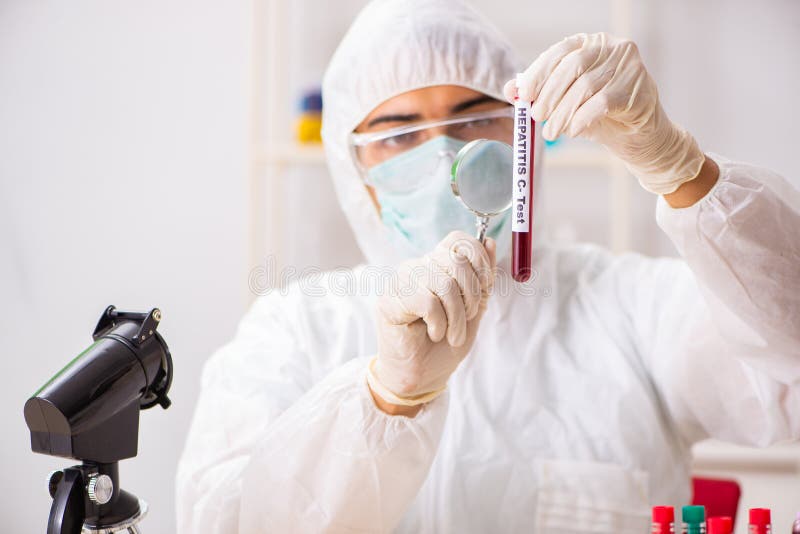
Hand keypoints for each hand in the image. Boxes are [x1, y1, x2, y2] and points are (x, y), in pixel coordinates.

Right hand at [368, 231, 496, 409]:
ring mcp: (401, 280)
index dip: (480, 260)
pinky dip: (439, 324)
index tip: (485, 287)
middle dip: (472, 296)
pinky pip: (428, 302)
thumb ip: (483, 280)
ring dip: (457, 318)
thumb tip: (490, 242)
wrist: (421, 376)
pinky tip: (433, 333)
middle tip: (468, 319)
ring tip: (451, 334)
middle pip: (456, 260)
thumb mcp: (473, 310)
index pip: (459, 240)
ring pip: (445, 284)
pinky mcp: (390, 300)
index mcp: (437, 265)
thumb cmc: (444, 344)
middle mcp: (418, 266)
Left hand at [505, 32, 705, 194]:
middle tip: (537, 117)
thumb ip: (539, 94)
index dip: (539, 72)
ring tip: (551, 132)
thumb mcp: (564, 103)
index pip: (560, 51)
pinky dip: (582, 118)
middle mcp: (611, 47)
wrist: (636, 137)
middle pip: (572, 67)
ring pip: (585, 86)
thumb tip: (510, 90)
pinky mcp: (638, 87)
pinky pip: (602, 102)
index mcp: (590, 43)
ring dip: (562, 113)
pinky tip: (572, 131)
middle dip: (549, 95)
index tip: (524, 94)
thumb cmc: (597, 115)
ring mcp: (628, 65)